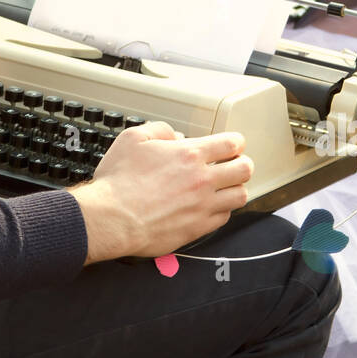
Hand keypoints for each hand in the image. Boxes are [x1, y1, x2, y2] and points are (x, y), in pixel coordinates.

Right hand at [69, 122, 253, 260]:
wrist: (112, 218)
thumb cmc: (119, 181)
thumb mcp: (133, 138)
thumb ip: (159, 130)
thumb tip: (175, 136)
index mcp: (189, 154)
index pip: (232, 144)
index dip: (235, 143)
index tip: (231, 146)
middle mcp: (202, 180)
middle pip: (244, 169)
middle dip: (241, 164)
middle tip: (232, 165)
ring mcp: (203, 206)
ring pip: (240, 195)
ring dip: (235, 189)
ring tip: (224, 187)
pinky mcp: (198, 228)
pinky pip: (224, 218)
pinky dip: (222, 210)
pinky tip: (210, 207)